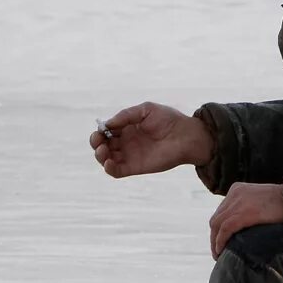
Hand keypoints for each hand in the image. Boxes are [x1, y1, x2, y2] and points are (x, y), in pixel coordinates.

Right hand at [91, 102, 213, 177]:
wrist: (186, 136)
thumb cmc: (169, 120)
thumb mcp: (146, 110)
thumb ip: (126, 115)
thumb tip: (108, 124)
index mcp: (127, 127)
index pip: (106, 131)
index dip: (100, 131)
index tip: (102, 129)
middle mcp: (126, 142)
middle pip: (103, 145)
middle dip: (96, 143)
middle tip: (99, 141)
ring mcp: (130, 155)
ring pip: (107, 159)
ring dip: (100, 156)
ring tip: (103, 151)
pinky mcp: (135, 167)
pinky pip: (117, 171)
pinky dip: (109, 169)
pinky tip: (108, 163)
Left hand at [209, 182, 282, 258]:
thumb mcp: (263, 200)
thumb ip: (251, 208)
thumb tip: (247, 227)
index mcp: (238, 189)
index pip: (221, 211)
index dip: (218, 229)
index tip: (221, 242)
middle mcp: (234, 193)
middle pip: (216, 219)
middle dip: (214, 236)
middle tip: (219, 252)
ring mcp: (238, 203)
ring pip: (217, 225)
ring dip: (215, 242)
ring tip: (219, 255)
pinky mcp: (244, 213)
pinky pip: (225, 230)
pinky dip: (220, 242)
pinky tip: (221, 252)